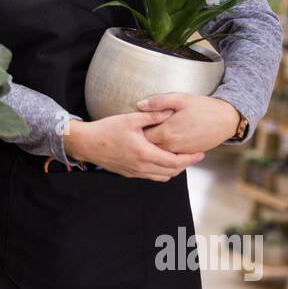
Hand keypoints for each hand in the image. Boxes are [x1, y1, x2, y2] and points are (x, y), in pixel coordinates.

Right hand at [63, 112, 204, 181]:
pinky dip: (161, 171)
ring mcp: (135, 172)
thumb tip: (169, 111)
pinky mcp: (129, 173)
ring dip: (173, 170)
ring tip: (179, 158)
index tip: (200, 154)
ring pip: (162, 177)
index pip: (174, 161)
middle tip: (193, 155)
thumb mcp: (130, 119)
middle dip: (185, 165)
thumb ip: (152, 116)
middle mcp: (142, 166)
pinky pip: (151, 176)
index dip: (189, 159)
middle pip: (171, 172)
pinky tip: (161, 160)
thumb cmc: (106, 130)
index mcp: (144, 153)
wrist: (87, 144)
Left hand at [138, 93, 241, 154]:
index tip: (136, 123)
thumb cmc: (204, 107)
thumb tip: (140, 105)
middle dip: (143, 139)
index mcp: (166, 132)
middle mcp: (171, 146)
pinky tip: (165, 140)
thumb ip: (158, 102)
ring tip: (152, 134)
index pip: (142, 135)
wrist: (226, 120)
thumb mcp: (180, 99)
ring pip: (159, 153)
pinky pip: (170, 156)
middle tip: (140, 129)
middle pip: (149, 146)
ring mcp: (179, 152)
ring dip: (153, 146)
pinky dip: (164, 150)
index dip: (137, 129)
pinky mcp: (186, 155)